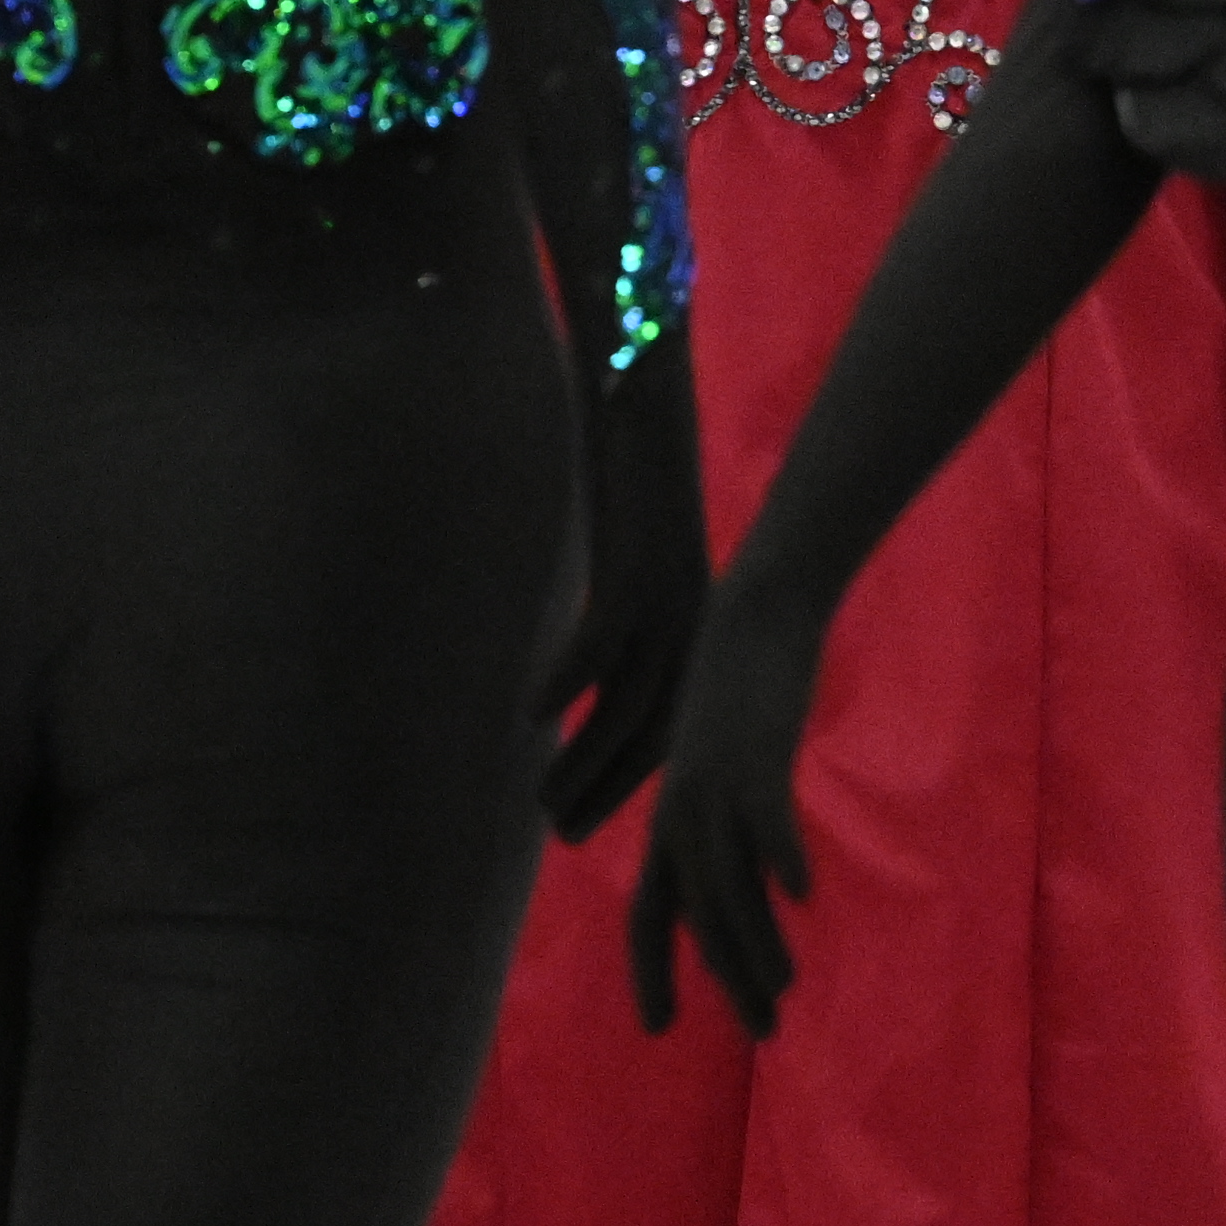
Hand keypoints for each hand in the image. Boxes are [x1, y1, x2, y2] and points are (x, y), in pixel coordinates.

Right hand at [537, 382, 710, 839]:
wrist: (646, 391)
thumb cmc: (631, 474)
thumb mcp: (633, 556)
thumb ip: (621, 611)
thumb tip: (594, 663)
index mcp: (692, 623)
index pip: (669, 728)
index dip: (630, 782)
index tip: (590, 821)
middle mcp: (688, 620)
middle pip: (654, 731)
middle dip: (608, 789)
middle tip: (562, 834)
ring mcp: (666, 594)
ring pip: (629, 702)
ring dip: (585, 757)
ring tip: (545, 801)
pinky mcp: (635, 562)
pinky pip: (602, 640)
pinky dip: (570, 680)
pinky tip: (534, 714)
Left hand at [623, 597, 824, 1040]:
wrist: (753, 613)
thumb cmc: (743, 692)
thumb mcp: (725, 764)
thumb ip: (728, 822)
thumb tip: (752, 874)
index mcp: (671, 820)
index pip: (649, 913)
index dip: (651, 971)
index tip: (656, 1027)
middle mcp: (682, 815)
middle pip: (697, 917)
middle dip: (728, 980)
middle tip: (762, 1031)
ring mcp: (716, 790)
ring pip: (727, 884)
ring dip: (754, 945)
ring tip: (784, 988)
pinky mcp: (755, 760)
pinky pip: (765, 821)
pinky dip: (779, 859)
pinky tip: (804, 898)